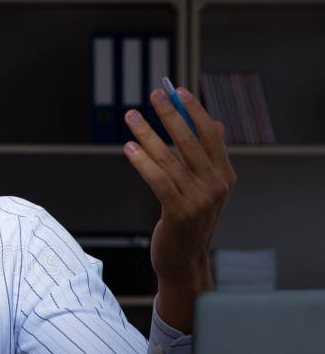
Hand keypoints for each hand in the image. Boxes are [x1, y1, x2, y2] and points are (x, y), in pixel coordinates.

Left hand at [123, 87, 236, 331]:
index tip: (178, 91)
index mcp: (225, 176)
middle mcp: (216, 185)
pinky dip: (142, 161)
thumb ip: (208, 159)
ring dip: (147, 134)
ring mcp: (199, 199)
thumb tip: (216, 124)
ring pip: (168, 157)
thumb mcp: (206, 190)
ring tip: (132, 117)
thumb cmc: (191, 223)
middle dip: (169, 114)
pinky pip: (157, 178)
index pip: (210, 135)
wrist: (185, 261)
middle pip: (189, 140)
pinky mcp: (179, 211)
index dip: (194, 111)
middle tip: (153, 95)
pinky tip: (129, 147)